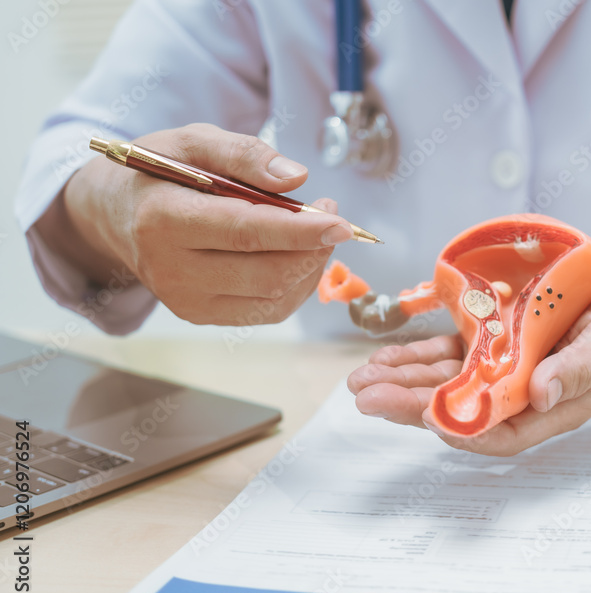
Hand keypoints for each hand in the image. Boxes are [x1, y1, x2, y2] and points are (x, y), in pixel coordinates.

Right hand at [39, 123, 353, 324]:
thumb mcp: (192, 142)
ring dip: (309, 266)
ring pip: (273, 298)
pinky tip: (298, 257)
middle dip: (313, 248)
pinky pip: (267, 311)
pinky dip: (295, 285)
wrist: (113, 214)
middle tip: (331, 216)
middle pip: (266, 273)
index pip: (245, 232)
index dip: (300, 231)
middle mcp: (171, 269)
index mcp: (162, 219)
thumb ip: (243, 154)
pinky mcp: (200, 315)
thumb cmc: (158, 172)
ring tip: (315, 232)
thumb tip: (296, 178)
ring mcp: (185, 300)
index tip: (341, 223)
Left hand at [347, 299, 590, 455]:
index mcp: (550, 407)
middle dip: (412, 405)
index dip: (465, 430)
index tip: (430, 419)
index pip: (502, 434)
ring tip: (363, 381)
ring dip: (403, 381)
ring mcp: (497, 369)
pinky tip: (383, 359)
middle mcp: (516, 396)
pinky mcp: (485, 344)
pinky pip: (445, 355)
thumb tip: (541, 394)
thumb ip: (578, 371)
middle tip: (370, 399)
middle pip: (459, 411)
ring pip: (443, 383)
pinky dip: (415, 356)